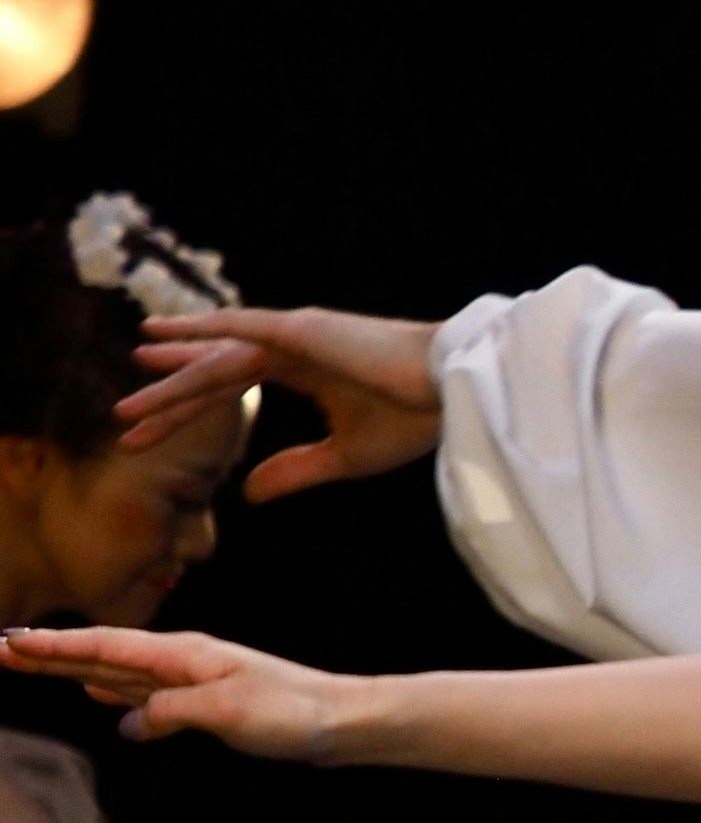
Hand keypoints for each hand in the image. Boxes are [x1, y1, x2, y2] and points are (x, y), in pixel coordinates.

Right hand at [0, 626, 353, 759]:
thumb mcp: (228, 711)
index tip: (10, 643)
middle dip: (49, 653)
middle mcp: (182, 662)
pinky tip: (100, 697)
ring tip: (31, 663)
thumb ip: (172, 711)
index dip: (54, 647)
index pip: (104, 646)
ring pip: (117, 673)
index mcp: (183, 655)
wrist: (344, 721)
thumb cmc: (294, 713)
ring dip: (73, 669)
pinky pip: (146, 695)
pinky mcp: (207, 703)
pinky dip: (116, 694)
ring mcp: (193, 681)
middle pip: (101, 655)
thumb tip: (129, 722)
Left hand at [118, 307, 444, 499]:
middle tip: (124, 418)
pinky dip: (196, 331)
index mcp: (308, 373)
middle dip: (169, 398)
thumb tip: (247, 493)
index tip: (146, 439)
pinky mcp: (299, 329)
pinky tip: (159, 333)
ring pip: (218, 359)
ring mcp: (293, 335)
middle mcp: (293, 349)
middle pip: (214, 375)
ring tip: (130, 395)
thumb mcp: (347, 456)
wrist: (455, 387)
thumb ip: (295, 469)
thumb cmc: (416, 417)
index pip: (231, 392)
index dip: (188, 415)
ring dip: (172, 379)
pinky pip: (236, 330)